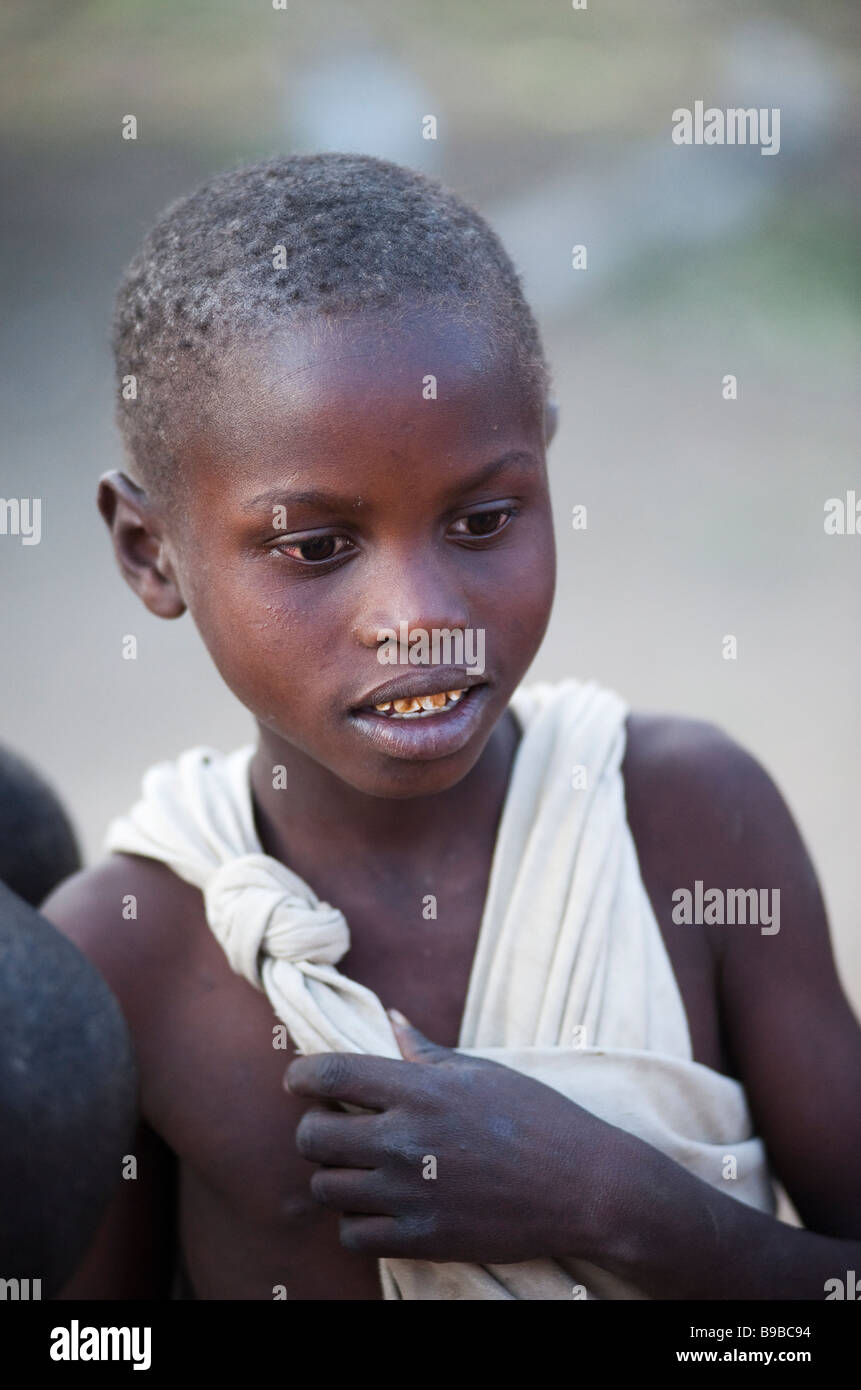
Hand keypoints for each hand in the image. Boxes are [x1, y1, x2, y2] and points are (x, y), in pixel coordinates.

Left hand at [284, 1011, 617, 1263]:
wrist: (585, 1187)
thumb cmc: (537, 1118)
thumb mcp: (482, 1072)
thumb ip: (425, 1052)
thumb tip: (392, 1019)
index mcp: (421, 1090)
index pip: (329, 1074)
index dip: (300, 1076)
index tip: (299, 1081)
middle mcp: (407, 1141)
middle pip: (312, 1137)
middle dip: (313, 1129)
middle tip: (334, 1127)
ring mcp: (412, 1194)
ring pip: (325, 1188)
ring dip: (333, 1176)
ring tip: (357, 1168)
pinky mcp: (423, 1240)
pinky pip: (352, 1235)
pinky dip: (355, 1222)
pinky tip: (376, 1207)